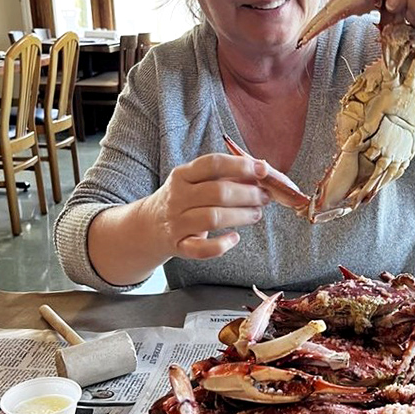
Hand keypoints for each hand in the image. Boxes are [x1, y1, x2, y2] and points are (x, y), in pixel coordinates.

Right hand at [144, 153, 268, 259]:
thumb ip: (227, 176)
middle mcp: (177, 197)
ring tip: (256, 214)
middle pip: (217, 192)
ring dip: (241, 216)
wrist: (149, 226)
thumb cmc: (184, 199)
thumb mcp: (196, 181)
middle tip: (265, 197)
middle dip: (247, 194)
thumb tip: (263, 171)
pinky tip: (234, 238)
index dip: (240, 166)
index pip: (213, 164)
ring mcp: (176, 222)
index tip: (262, 170)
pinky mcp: (179, 246)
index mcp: (182, 175)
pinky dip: (221, 245)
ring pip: (212, 218)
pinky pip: (201, 249)